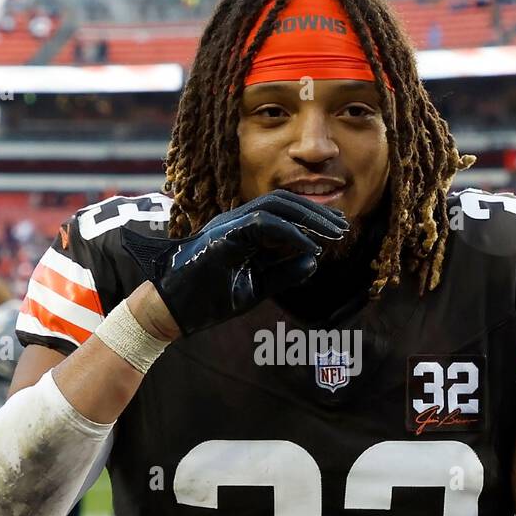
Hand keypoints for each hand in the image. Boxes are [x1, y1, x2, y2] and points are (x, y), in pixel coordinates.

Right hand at [121, 190, 347, 336]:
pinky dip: (290, 234)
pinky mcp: (222, 237)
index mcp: (242, 230)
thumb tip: (315, 259)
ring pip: (274, 206)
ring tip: (333, 234)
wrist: (171, 314)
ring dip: (308, 218)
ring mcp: (227, 226)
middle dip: (316, 211)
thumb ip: (284, 272)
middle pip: (282, 201)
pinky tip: (310, 247)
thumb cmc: (208, 300)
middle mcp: (235, 221)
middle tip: (344, 226)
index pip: (282, 210)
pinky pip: (263, 225)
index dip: (312, 216)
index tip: (338, 229)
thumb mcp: (256, 287)